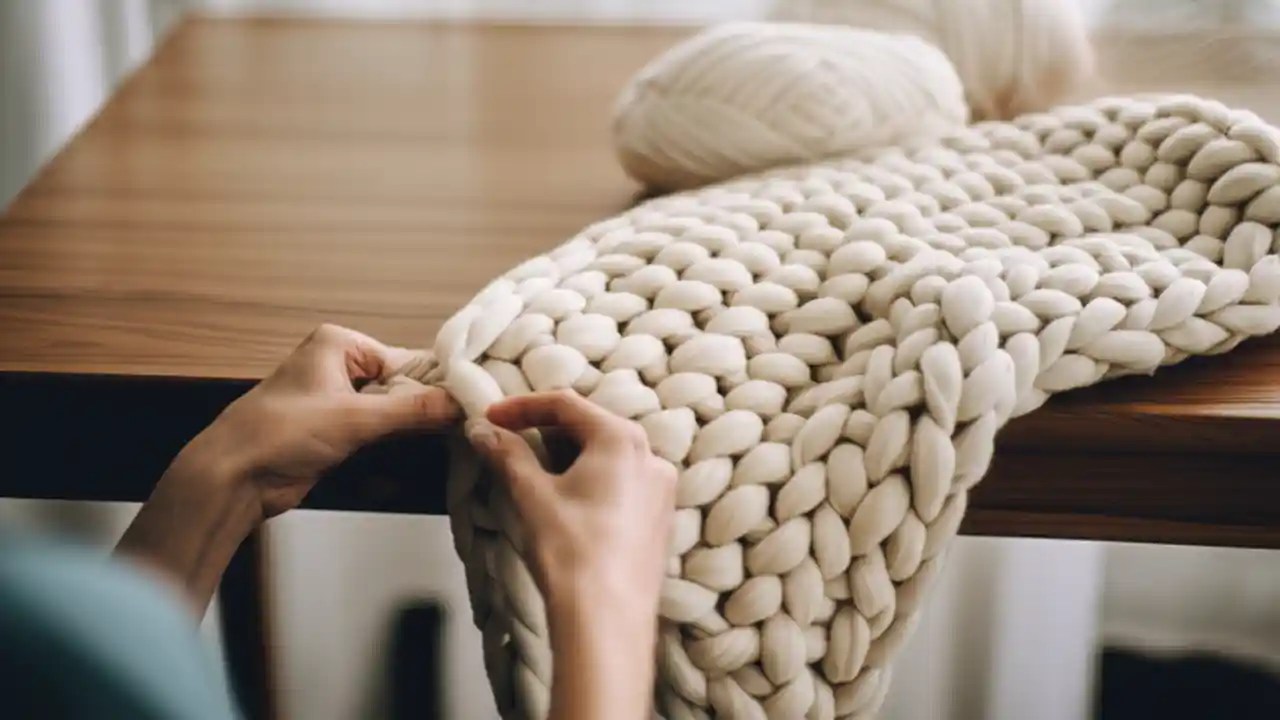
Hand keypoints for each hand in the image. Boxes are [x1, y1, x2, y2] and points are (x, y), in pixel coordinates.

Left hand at [173, 323, 458, 519]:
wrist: (233, 477)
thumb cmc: (277, 434)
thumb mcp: (354, 419)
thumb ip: (411, 410)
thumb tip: (459, 403)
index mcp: (340, 345)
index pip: (406, 359)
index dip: (439, 383)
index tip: (473, 400)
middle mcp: (340, 365)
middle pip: (403, 383)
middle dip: (429, 404)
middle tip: (469, 420)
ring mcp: (338, 399)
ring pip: (394, 407)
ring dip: (417, 422)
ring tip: (457, 433)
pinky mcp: (337, 429)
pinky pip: (381, 428)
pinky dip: (401, 436)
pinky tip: (428, 443)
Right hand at [465, 391, 675, 719]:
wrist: (606, 621)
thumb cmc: (572, 554)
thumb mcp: (531, 495)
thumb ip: (507, 454)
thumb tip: (484, 431)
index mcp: (622, 440)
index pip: (566, 404)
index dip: (522, 406)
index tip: (491, 417)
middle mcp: (651, 457)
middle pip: (590, 427)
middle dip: (546, 432)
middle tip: (508, 443)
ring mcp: (661, 490)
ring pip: (607, 457)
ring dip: (568, 458)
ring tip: (531, 475)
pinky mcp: (659, 519)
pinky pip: (622, 484)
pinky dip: (591, 482)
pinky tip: (565, 503)